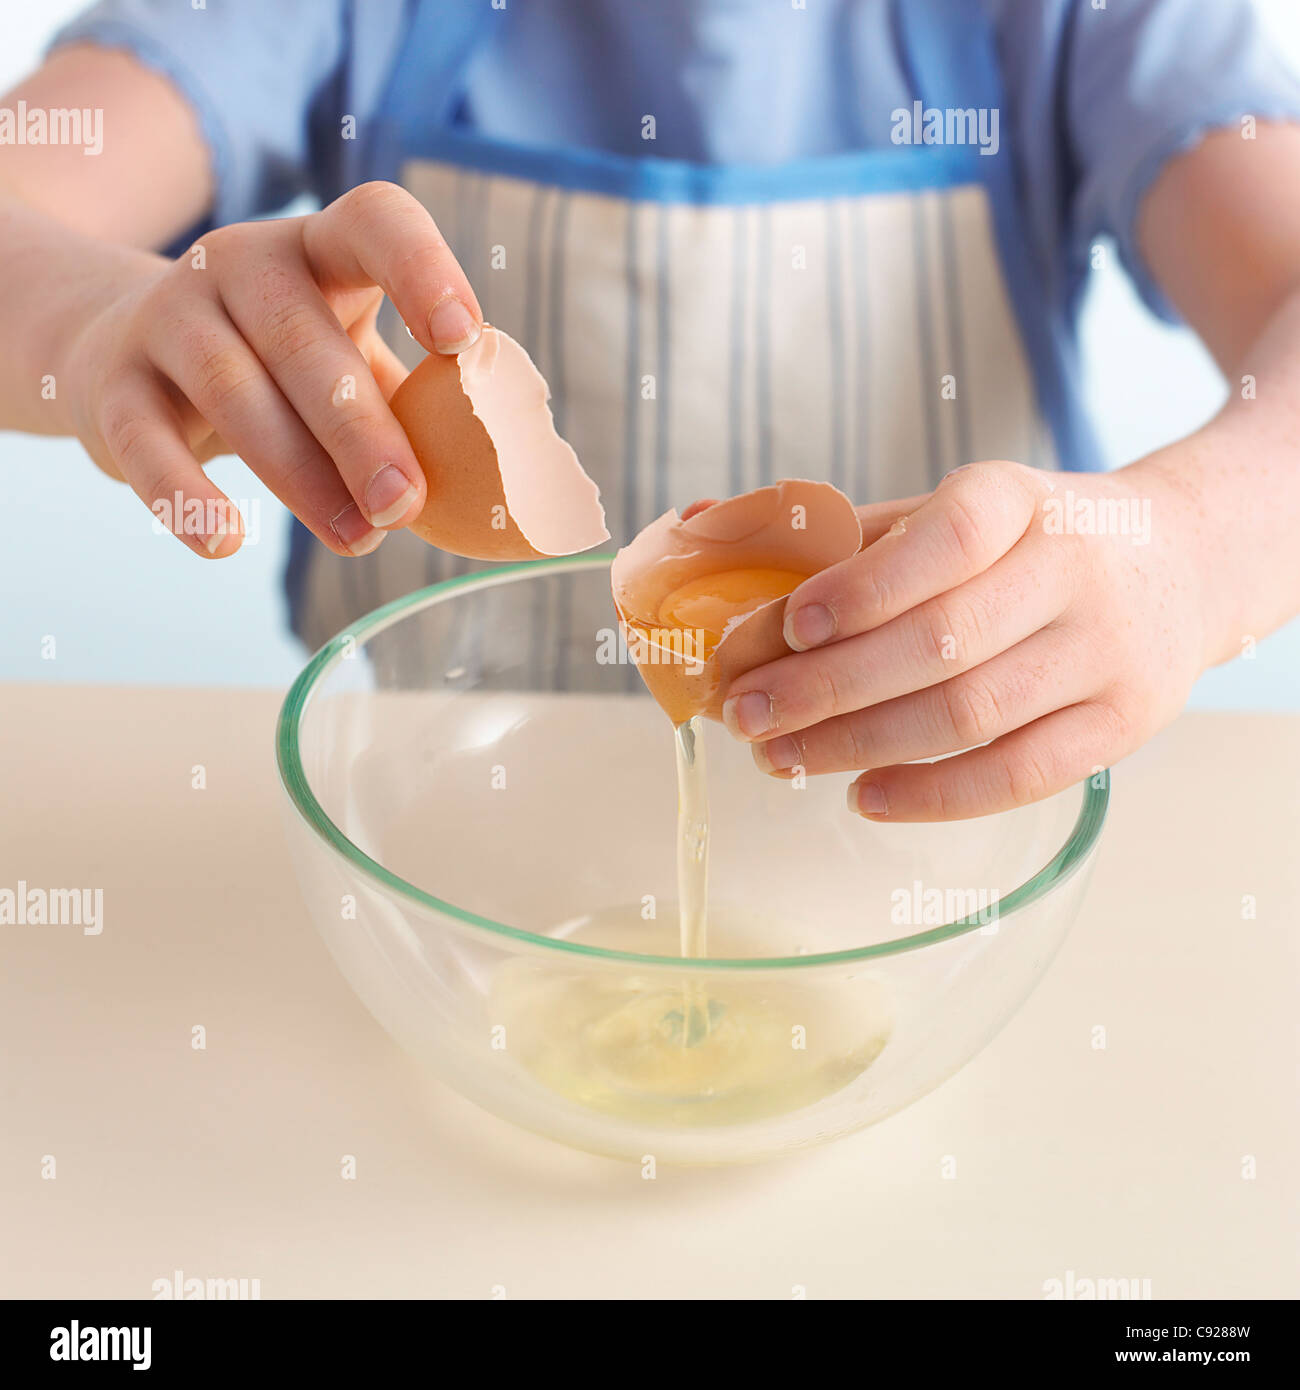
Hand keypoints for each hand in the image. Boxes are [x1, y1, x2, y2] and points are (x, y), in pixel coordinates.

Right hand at [56, 182, 480, 556]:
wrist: (123, 349)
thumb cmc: (278, 368)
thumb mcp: (347, 362)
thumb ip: (412, 407)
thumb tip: (498, 493)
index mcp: (320, 250)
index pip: (374, 224)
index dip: (421, 268)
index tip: (463, 338)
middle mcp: (240, 265)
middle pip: (304, 340)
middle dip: (362, 430)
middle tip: (404, 503)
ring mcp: (170, 317)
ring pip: (235, 394)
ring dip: (301, 476)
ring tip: (355, 538)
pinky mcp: (114, 384)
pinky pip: (144, 442)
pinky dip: (184, 495)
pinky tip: (225, 543)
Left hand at [720, 460, 1209, 820]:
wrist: (1181, 565)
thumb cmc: (1026, 543)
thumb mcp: (951, 512)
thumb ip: (842, 536)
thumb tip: (698, 529)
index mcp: (1019, 500)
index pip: (943, 540)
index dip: (861, 588)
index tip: (787, 627)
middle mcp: (1072, 570)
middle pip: (938, 643)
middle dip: (824, 687)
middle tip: (744, 712)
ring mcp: (1105, 653)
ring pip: (968, 715)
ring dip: (858, 745)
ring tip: (780, 758)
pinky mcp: (1123, 724)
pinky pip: (1020, 774)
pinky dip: (932, 796)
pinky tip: (863, 796)